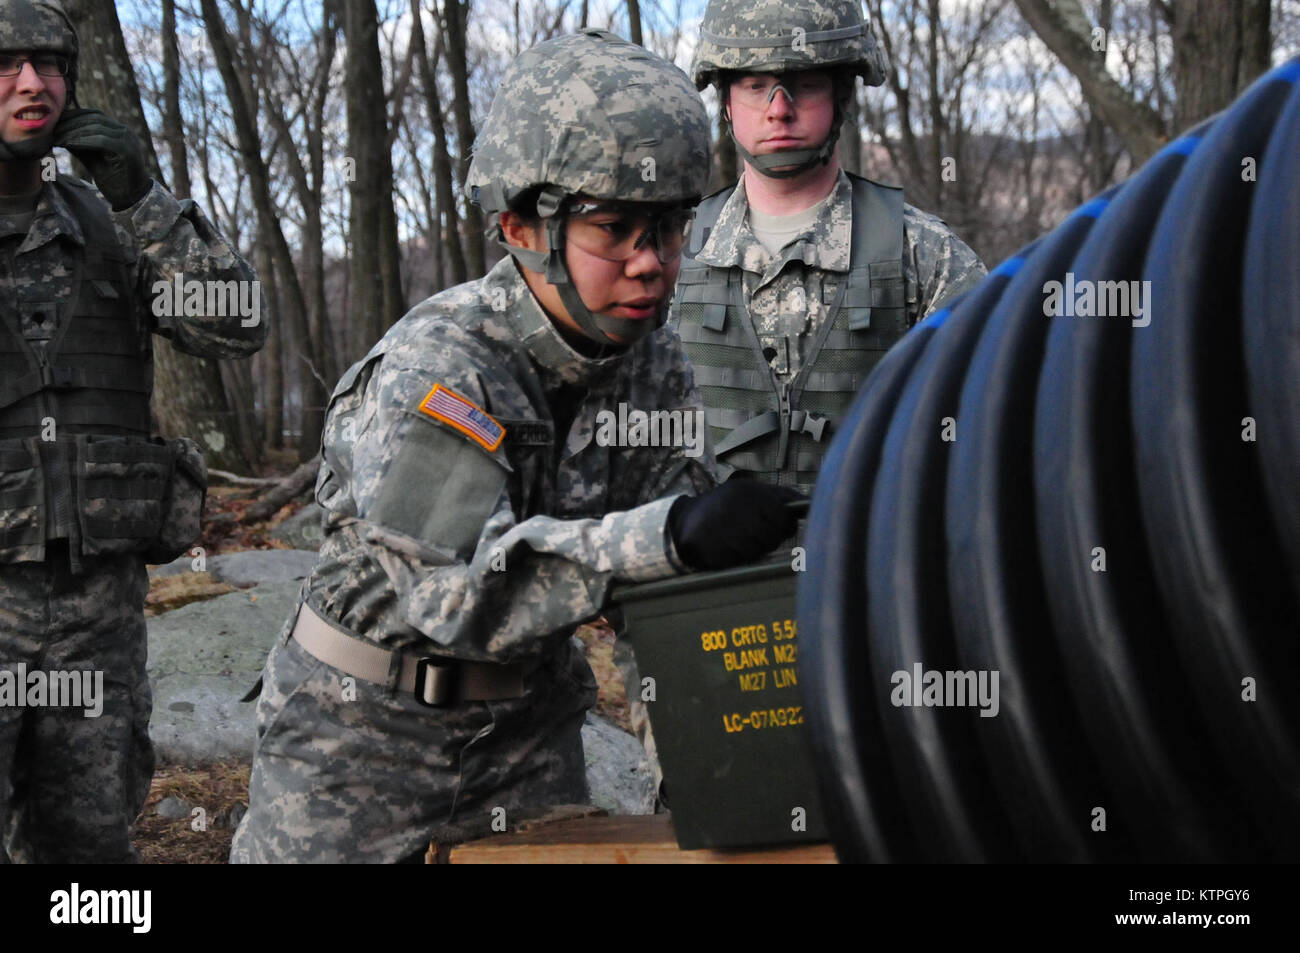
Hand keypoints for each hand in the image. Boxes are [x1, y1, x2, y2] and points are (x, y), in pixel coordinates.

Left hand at [53, 108, 150, 209]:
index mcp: (119, 131)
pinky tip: (67, 144)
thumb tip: (58, 130)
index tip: (54, 122)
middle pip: (94, 118)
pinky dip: (82, 140)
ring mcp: (128, 140)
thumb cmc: (112, 180)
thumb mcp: (92, 157)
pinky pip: (101, 140)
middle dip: (70, 122)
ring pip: (96, 127)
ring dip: (73, 131)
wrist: (131, 199)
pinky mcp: (126, 151)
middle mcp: (125, 132)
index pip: (95, 115)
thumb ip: (80, 143)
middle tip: (51, 129)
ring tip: (56, 137)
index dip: (73, 115)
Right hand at [667, 480, 805, 570]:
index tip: (778, 527)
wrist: (686, 519)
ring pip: (754, 552)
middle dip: (766, 540)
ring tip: (738, 540)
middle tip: (754, 535)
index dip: (783, 527)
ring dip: (751, 551)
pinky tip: (726, 548)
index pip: (782, 517)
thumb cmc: (728, 506)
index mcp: (747, 492)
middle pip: (769, 538)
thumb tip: (809, 504)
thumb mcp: (753, 492)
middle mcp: (733, 508)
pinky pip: (735, 563)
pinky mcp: (707, 549)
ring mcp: (719, 529)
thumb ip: (782, 497)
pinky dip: (734, 560)